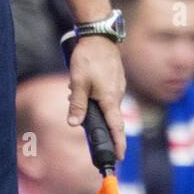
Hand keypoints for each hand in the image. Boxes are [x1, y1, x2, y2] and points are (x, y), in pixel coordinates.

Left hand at [67, 35, 126, 160]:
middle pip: (110, 118)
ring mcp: (118, 87)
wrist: (99, 36)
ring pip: (106, 104)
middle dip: (99, 123)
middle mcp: (118, 95)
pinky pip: (106, 94)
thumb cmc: (89, 58)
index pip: (117, 127)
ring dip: (92, 104)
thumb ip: (77, 104)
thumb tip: (73, 123)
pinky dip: (95, 95)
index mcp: (110, 99)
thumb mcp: (78, 82)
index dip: (118, 144)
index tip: (120, 157)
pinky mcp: (115, 80)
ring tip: (75, 91)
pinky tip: (83, 86)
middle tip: (88, 127)